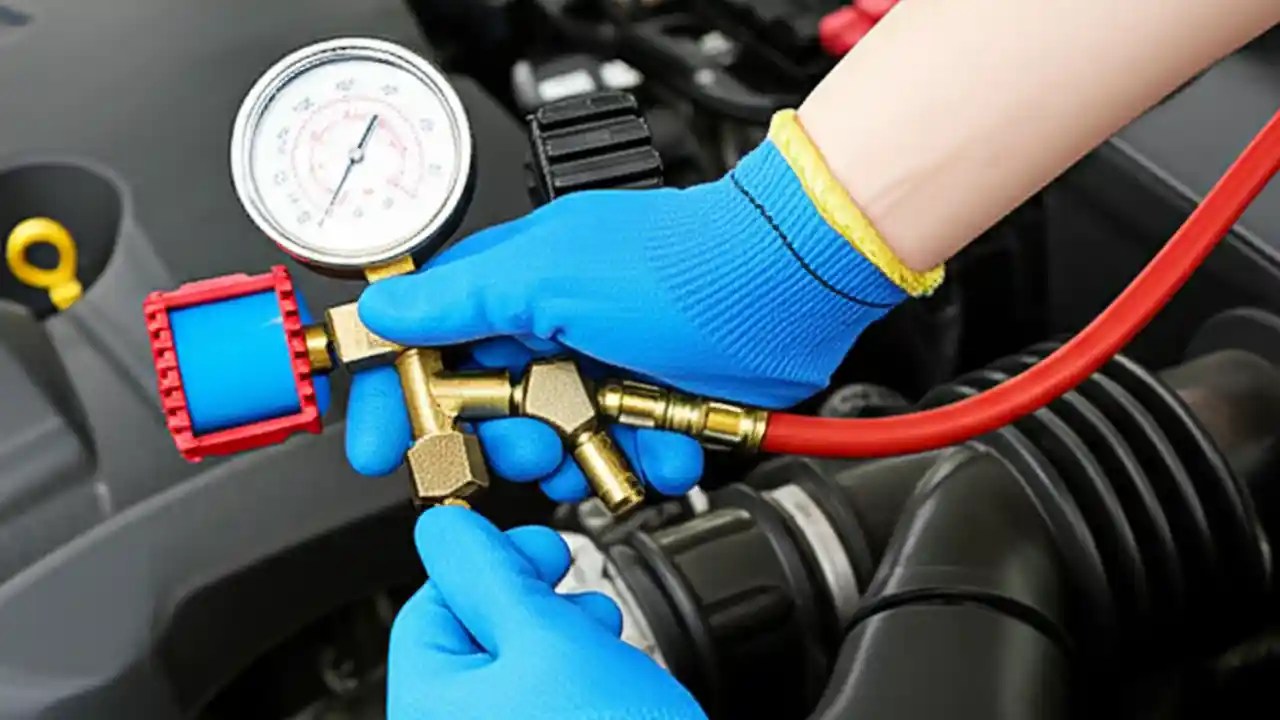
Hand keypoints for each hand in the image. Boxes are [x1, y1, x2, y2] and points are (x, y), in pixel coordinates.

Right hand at [347, 121, 932, 496]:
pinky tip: (661, 442)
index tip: (375, 446)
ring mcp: (602, 364)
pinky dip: (642, 459)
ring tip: (610, 444)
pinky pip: (621, 454)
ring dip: (580, 458)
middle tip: (532, 444)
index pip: (426, 343)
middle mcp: (552, 324)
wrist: (786, 289)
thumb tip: (384, 309)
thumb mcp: (549, 275)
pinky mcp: (649, 400)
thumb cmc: (680, 265)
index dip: (397, 396)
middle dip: (508, 440)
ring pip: (555, 443)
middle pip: (487, 409)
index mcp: (514, 284)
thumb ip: (459, 296)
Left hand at [388, 506, 706, 719]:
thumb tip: (441, 527)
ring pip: (519, 675)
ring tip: (606, 642)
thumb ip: (491, 576)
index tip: (540, 549)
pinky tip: (614, 683)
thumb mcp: (548, 639)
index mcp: (430, 707)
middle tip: (579, 596)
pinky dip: (577, 686)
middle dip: (536, 605)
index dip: (489, 565)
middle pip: (478, 640)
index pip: (432, 605)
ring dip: (563, 641)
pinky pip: (546, 711)